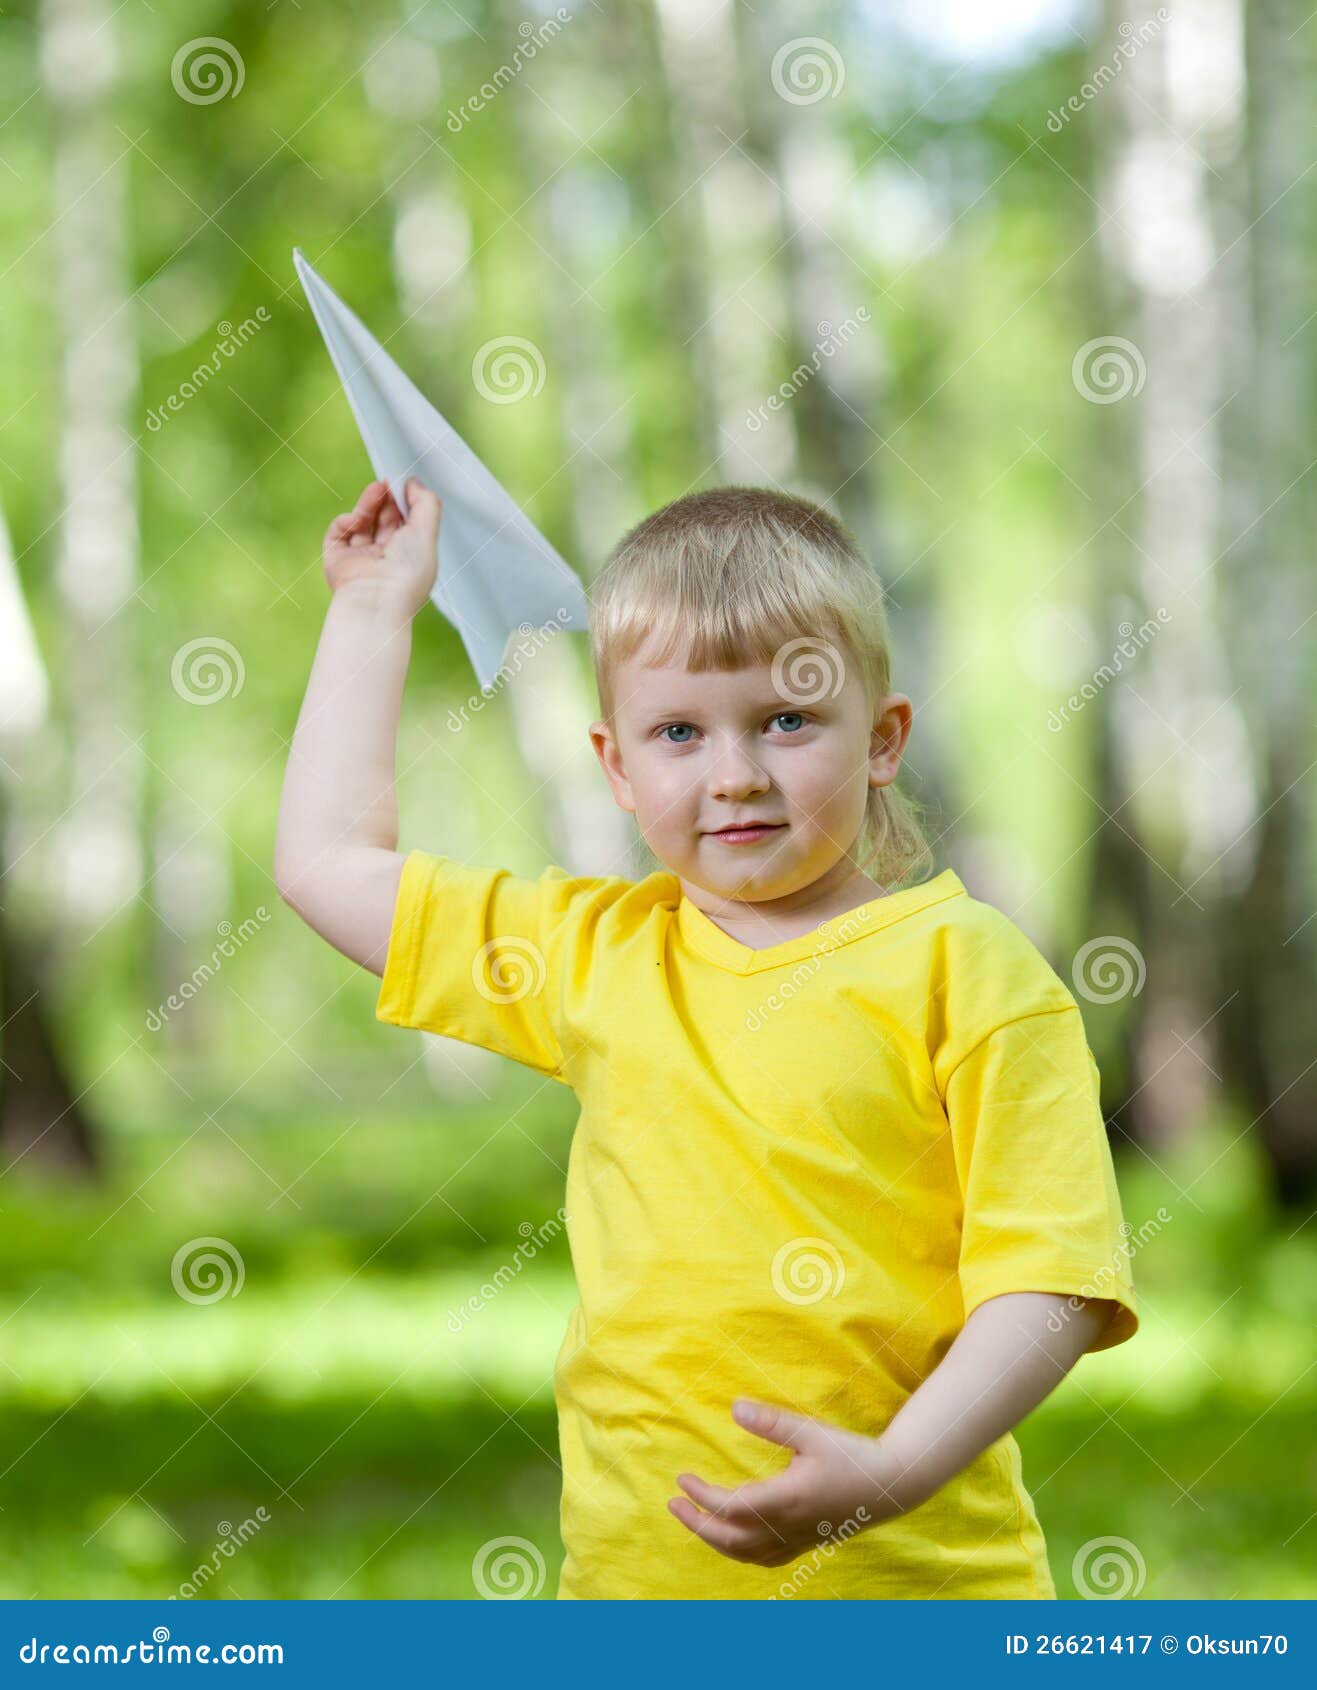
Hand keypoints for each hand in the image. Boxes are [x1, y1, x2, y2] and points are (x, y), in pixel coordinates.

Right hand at [322, 477, 441, 614]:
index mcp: (409, 557)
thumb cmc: (405, 573)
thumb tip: (414, 483)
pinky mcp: (337, 558)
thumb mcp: (427, 533)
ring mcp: (361, 558)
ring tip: (376, 489)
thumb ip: (426, 504)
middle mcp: (386, 559)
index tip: (405, 483)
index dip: (405, 502)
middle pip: (384, 519)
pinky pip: (339, 531)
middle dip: (387, 499)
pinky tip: (355, 521)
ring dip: (369, 503)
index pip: (407, 523)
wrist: (374, 600)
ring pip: (363, 522)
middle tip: (388, 482)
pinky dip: (346, 521)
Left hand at [667, 1399, 909, 1567]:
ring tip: (696, 1521)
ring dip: (715, 1541)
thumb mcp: (811, 1432)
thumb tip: (734, 1407)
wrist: (893, 1485)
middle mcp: (787, 1527)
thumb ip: (771, 1423)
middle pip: (730, 1540)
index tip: (681, 1479)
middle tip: (673, 1505)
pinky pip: (765, 1559)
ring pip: (746, 1554)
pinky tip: (736, 1541)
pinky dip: (741, 1553)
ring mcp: (797, 1539)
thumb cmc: (852, 1455)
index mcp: (785, 1501)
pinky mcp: (807, 1542)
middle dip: (697, 1525)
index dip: (701, 1497)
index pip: (730, 1508)